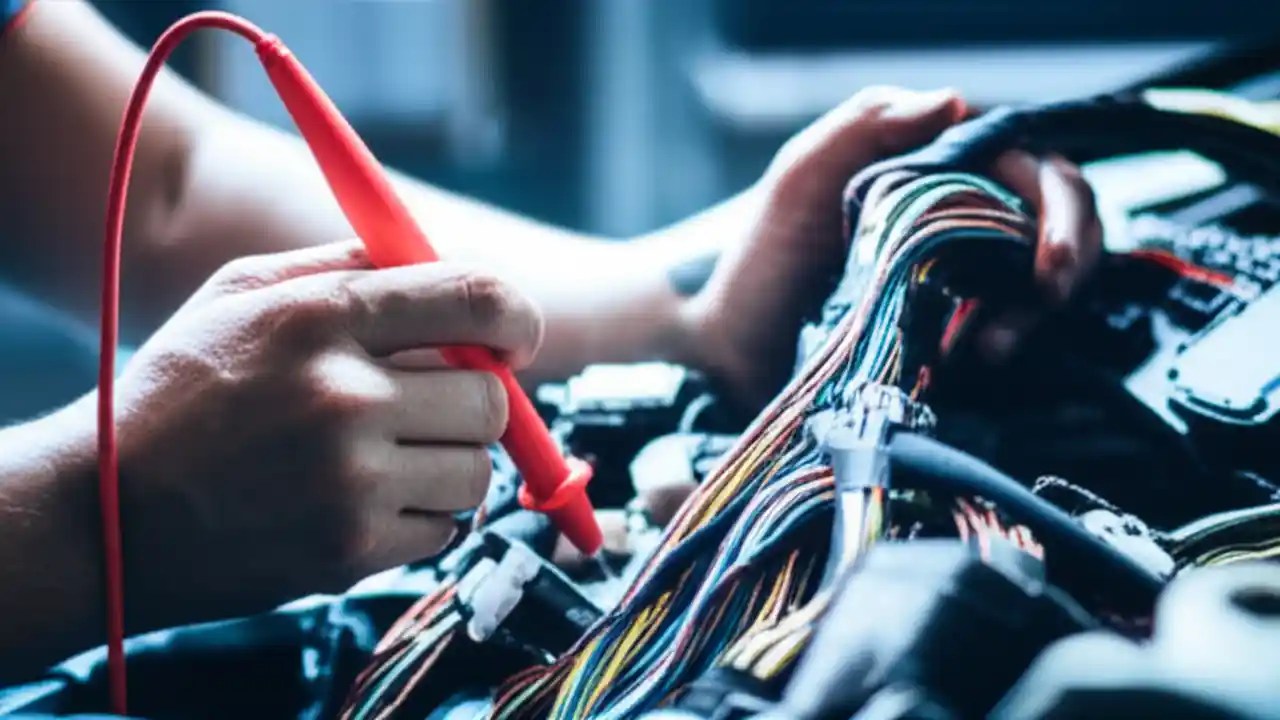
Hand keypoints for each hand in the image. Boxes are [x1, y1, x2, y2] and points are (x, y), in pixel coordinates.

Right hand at [100, 241, 541, 628]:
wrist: (107, 514)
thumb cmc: (181, 394)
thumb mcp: (241, 295)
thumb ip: (344, 266)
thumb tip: (438, 259)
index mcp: (322, 317)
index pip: (478, 298)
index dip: (517, 319)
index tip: (515, 339)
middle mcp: (345, 396)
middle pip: (492, 399)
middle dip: (475, 403)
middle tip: (434, 409)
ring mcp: (350, 481)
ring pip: (476, 470)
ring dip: (449, 465)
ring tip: (387, 460)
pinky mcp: (351, 549)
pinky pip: (444, 528)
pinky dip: (419, 517)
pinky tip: (362, 503)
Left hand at [679, 87, 1101, 409]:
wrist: (726, 342)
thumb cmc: (759, 253)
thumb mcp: (802, 175)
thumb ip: (867, 126)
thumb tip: (954, 98)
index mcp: (935, 165)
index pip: (1032, 168)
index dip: (1061, 208)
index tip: (1050, 260)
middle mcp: (957, 213)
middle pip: (1055, 221)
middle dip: (1067, 257)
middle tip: (1045, 296)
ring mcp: (956, 273)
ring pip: (1041, 277)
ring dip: (1036, 309)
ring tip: (990, 345)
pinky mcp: (945, 327)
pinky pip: (1004, 325)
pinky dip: (1005, 338)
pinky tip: (973, 354)